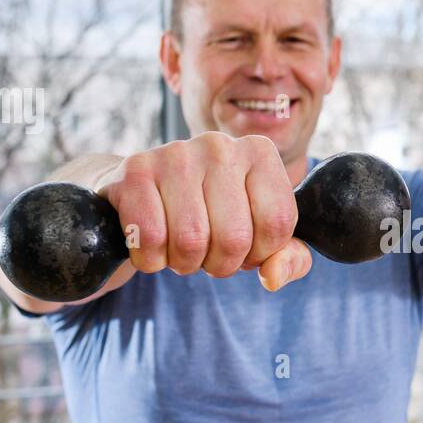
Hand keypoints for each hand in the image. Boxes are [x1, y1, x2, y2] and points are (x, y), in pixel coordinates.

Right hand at [92, 132, 310, 290]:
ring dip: (184, 263)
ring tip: (180, 247)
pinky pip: (151, 238)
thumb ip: (288, 258)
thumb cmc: (209, 216)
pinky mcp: (135, 170)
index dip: (260, 253)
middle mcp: (220, 145)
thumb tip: (275, 276)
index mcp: (259, 153)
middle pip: (235, 238)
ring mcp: (176, 153)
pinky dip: (151, 258)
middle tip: (207, 252)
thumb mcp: (259, 236)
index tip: (244, 247)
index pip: (277, 223)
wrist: (140, 194)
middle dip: (220, 264)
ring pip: (191, 241)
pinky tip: (151, 244)